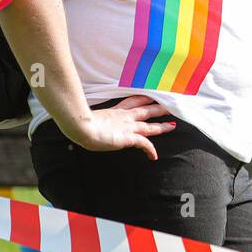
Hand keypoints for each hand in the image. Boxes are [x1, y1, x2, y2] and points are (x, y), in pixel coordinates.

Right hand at [59, 95, 176, 159]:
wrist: (81, 128)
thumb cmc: (80, 122)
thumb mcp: (88, 115)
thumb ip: (91, 114)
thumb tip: (78, 111)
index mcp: (115, 111)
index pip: (133, 101)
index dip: (144, 98)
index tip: (152, 95)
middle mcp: (124, 118)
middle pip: (146, 110)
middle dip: (158, 108)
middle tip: (170, 105)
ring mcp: (127, 127)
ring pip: (149, 126)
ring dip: (161, 126)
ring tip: (172, 126)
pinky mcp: (128, 138)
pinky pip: (144, 144)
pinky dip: (150, 150)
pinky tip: (154, 156)